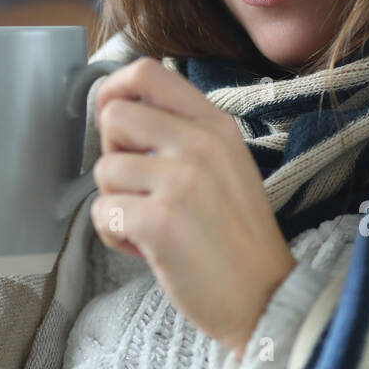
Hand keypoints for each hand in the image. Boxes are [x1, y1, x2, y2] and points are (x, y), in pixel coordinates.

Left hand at [89, 58, 296, 357]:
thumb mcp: (226, 163)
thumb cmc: (237, 236)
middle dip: (113, 155)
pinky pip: (102, 213)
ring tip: (151, 225)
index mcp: (215, 124)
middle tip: (140, 187)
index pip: (147, 72)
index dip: (114, 89)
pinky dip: (115, 235)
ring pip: (103, 170)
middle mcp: (199, 143)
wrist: (266, 296)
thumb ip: (185, 132)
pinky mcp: (159, 221)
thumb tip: (122, 108)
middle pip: (113, 117)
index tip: (112, 117)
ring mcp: (180, 181)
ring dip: (116, 203)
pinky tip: (147, 248)